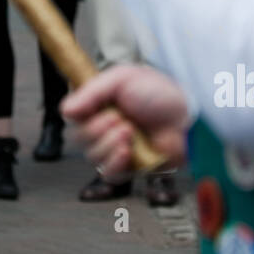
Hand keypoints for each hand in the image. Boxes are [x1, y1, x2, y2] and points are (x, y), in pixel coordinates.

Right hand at [61, 64, 189, 178]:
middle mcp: (105, 127)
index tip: (94, 107)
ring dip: (109, 143)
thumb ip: (90, 92)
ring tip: (130, 132)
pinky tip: (127, 151)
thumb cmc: (160, 93)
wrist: (188, 116)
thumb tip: (65, 109)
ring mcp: (117, 148)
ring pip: (92, 156)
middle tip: (121, 118)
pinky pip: (108, 174)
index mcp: (101, 105)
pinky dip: (114, 162)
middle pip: (79, 138)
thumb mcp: (122, 78)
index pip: (72, 115)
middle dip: (98, 128)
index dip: (80, 114)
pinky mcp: (130, 168)